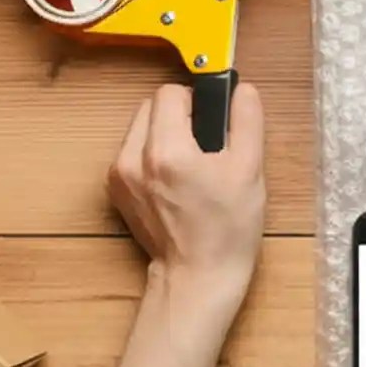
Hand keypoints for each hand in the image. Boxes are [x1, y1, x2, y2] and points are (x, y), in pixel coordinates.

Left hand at [108, 83, 265, 302]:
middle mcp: (133, 158)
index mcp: (167, 151)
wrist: (198, 276)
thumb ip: (246, 121)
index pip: (171, 93)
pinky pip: (132, 152)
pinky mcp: (116, 190)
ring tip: (189, 163)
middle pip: (151, 106)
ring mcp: (119, 176)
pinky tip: (173, 179)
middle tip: (204, 143)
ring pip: (140, 128)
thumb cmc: (228, 228)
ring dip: (163, 133)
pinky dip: (151, 155)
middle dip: (178, 115)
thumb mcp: (249, 171)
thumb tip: (241, 90)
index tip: (212, 122)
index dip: (196, 100)